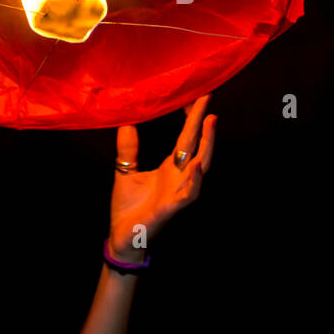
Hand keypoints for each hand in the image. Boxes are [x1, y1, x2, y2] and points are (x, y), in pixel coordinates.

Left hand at [108, 95, 215, 263]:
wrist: (122, 236)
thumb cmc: (128, 208)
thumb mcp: (125, 171)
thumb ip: (129, 149)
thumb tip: (126, 122)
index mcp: (170, 168)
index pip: (185, 139)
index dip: (192, 119)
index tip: (196, 97)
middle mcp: (179, 177)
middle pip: (197, 146)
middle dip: (204, 124)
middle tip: (208, 98)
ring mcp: (178, 192)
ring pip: (201, 166)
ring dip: (207, 145)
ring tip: (210, 122)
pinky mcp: (171, 208)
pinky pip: (188, 194)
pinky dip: (195, 180)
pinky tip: (197, 166)